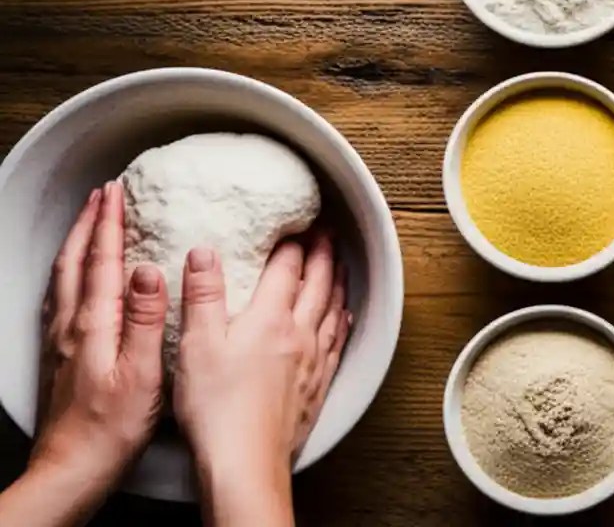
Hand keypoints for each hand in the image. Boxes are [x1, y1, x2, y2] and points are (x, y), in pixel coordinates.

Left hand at [0, 182, 168, 526]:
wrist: (71, 469)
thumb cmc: (110, 429)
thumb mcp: (142, 374)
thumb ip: (146, 320)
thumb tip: (149, 270)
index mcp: (95, 326)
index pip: (101, 261)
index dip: (108, 224)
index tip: (116, 192)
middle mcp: (73, 327)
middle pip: (76, 262)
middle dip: (88, 224)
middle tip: (102, 194)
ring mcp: (63, 342)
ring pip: (65, 278)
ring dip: (77, 244)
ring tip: (89, 224)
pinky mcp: (62, 358)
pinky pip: (62, 298)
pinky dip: (70, 274)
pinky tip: (78, 280)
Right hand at [173, 232, 348, 526]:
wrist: (245, 461)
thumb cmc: (216, 408)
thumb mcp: (195, 344)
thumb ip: (202, 295)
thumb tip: (204, 252)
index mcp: (269, 319)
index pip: (287, 269)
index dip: (292, 244)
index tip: (296, 224)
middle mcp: (299, 335)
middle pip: (319, 284)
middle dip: (324, 254)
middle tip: (327, 233)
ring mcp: (313, 361)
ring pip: (334, 310)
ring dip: (338, 282)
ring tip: (341, 265)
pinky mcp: (317, 386)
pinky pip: (338, 342)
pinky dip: (343, 320)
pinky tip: (344, 317)